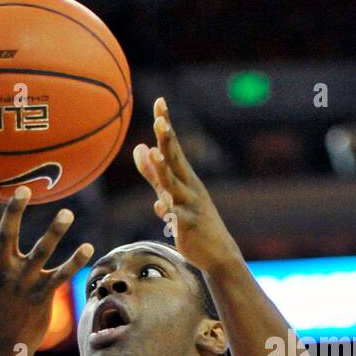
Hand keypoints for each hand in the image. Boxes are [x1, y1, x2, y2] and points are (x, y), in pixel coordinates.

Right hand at [0, 187, 93, 349]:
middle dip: (15, 212)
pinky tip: (88, 247)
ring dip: (54, 233)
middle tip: (24, 189)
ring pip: (39, 254)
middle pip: (7, 236)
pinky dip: (75, 262)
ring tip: (67, 213)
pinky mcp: (41, 296)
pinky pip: (60, 276)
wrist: (4, 341)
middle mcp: (3, 271)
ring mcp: (22, 283)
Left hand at [132, 97, 239, 273]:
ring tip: (155, 154)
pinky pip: (178, 217)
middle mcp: (190, 187)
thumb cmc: (192, 221)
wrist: (216, 253)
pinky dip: (169, 211)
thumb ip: (153, 173)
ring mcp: (191, 205)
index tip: (160, 102)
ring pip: (175, 186)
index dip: (167, 126)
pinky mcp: (189, 226)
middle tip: (160, 120)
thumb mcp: (170, 193)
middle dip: (167, 140)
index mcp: (185, 178)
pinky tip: (161, 206)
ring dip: (164, 170)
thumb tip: (139, 148)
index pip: (173, 147)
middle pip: (176, 160)